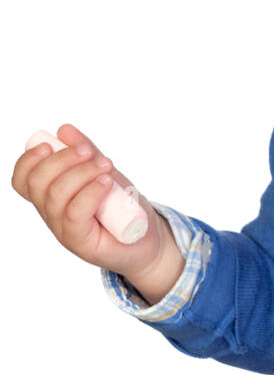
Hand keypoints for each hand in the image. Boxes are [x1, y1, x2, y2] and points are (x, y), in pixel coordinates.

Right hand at [12, 122, 167, 275]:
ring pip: (56, 196)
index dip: (28, 161)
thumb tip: (64, 130)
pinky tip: (105, 182)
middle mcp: (52, 215)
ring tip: (106, 166)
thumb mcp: (104, 172)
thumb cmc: (124, 206)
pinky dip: (89, 193)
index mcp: (50, 198)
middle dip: (62, 159)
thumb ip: (86, 153)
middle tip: (90, 152)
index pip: (23, 181)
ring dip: (80, 172)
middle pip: (38, 184)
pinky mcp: (82, 243)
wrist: (149, 239)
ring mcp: (65, 231)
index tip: (48, 144)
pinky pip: (75, 214)